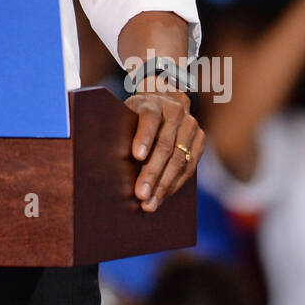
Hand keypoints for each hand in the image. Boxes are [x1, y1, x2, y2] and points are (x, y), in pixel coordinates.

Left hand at [126, 85, 203, 211]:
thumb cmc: (134, 115)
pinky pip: (190, 166)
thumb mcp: (125, 114)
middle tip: (141, 194)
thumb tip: (105, 162)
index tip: (137, 156)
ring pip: (179, 159)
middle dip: (152, 172)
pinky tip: (162, 196)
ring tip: (150, 203)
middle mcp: (175, 110)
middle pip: (164, 145)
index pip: (149, 118)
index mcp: (152, 102)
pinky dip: (175, 184)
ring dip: (164, 185)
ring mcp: (190, 124)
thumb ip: (120, 130)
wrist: (162, 101)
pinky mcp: (200, 138)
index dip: (143, 137)